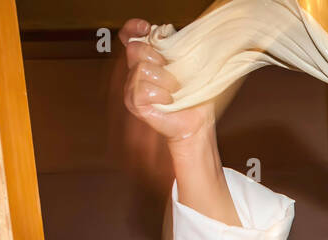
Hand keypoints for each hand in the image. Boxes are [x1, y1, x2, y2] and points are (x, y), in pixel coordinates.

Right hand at [120, 18, 214, 143]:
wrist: (198, 122)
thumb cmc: (195, 95)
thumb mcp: (189, 65)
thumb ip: (178, 48)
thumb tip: (175, 33)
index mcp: (147, 58)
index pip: (129, 36)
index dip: (133, 28)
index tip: (147, 28)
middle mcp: (136, 70)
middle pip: (135, 49)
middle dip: (157, 58)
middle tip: (174, 75)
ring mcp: (132, 87)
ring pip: (141, 69)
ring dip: (165, 80)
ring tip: (175, 91)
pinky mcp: (134, 102)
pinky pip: (142, 89)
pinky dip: (160, 94)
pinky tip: (168, 101)